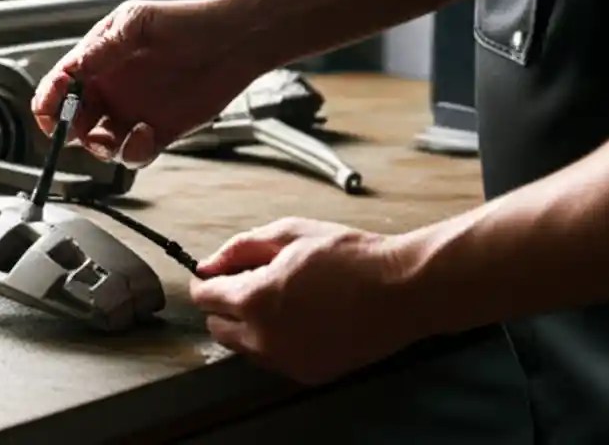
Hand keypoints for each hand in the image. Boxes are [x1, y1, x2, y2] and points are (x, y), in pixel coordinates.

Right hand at [30, 0, 257, 167]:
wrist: (230, 41)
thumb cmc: (185, 22)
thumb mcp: (138, 22)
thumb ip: (105, 46)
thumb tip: (76, 65)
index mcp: (96, 62)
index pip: (58, 86)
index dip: (48, 99)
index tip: (52, 105)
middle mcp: (109, 91)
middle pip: (70, 122)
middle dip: (67, 130)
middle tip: (79, 128)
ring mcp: (130, 114)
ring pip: (98, 144)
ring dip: (100, 147)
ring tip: (116, 138)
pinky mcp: (155, 133)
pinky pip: (133, 154)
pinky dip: (133, 152)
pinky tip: (145, 134)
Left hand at [188, 217, 419, 384]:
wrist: (402, 290)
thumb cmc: (351, 257)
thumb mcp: (289, 234)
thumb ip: (240, 248)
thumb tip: (208, 264)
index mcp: (256, 300)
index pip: (205, 298)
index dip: (207, 281)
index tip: (215, 274)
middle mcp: (265, 338)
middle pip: (217, 326)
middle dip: (225, 304)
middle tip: (252, 281)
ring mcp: (287, 361)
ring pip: (242, 346)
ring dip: (248, 324)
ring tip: (282, 298)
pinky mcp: (308, 374)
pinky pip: (272, 359)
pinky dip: (274, 340)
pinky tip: (300, 317)